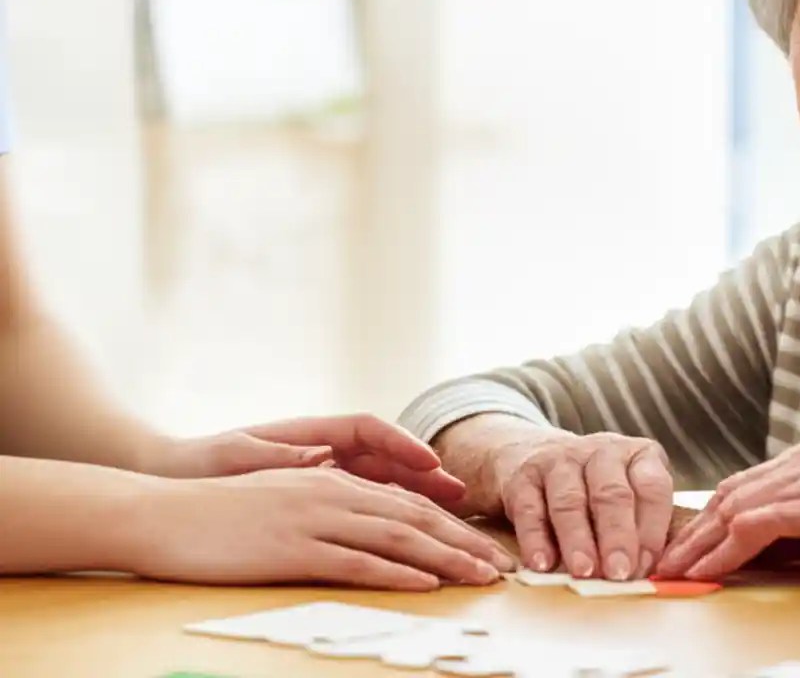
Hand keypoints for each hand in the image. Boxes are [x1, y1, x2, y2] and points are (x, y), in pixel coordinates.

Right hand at [125, 467, 516, 589]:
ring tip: (481, 576)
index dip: (450, 525)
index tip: (483, 547)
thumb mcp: (283, 496)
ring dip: (446, 558)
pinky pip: (355, 561)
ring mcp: (315, 519)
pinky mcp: (293, 547)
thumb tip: (362, 521)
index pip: (406, 503)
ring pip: (396, 538)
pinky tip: (426, 583)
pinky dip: (395, 573)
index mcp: (333, 480)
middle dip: (464, 542)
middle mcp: (333, 493)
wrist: (162, 511)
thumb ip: (325, 502)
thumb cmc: (219, 511)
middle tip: (502, 566)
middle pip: (415, 517)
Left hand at [153, 414, 465, 501]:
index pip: (369, 430)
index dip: (402, 444)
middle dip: (425, 478)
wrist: (171, 479)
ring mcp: (326, 480)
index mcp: (310, 434)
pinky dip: (393, 519)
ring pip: (384, 487)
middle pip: (387, 462)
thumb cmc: (201, 464)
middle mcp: (325, 454)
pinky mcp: (320, 506)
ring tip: (454, 515)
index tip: (429, 461)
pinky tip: (416, 536)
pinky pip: (366, 510)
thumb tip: (320, 455)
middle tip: (460, 495)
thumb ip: (280, 455)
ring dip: (418, 500)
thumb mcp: (236, 457)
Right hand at [490, 427, 673, 580]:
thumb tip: (650, 573)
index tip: (645, 567)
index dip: (651, 530)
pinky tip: (542, 564)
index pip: (652, 488)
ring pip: (570, 502)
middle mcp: (601, 453)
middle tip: (618, 574)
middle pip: (611, 494)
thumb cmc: (593, 487)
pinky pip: (529, 510)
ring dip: (578, 540)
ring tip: (583, 572)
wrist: (529, 451)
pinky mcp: (523, 477)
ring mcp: (559, 461)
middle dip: (617, 537)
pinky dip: (536, 539)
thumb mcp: (628, 495)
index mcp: (637, 456)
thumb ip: (643, 529)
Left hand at [656, 437, 799, 579]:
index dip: (704, 521)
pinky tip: (709, 571)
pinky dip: (728, 551)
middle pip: (731, 495)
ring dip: (701, 545)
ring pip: (738, 507)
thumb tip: (735, 554)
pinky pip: (759, 525)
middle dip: (692, 534)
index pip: (741, 487)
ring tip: (675, 572)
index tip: (679, 550)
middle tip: (662, 564)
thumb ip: (786, 531)